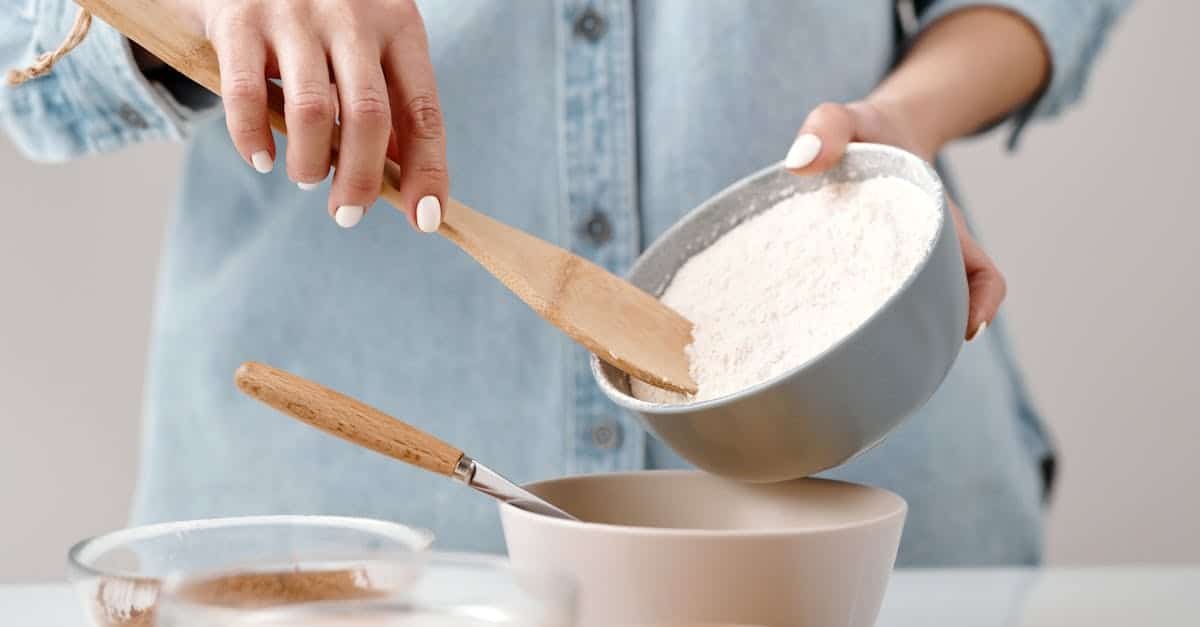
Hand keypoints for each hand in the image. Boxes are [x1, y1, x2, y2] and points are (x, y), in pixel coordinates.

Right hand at [164, 0, 445, 230]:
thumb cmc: (319, 15)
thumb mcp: (367, 42)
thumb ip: (386, 100)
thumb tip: (404, 179)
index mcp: (398, 23)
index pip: (423, 110)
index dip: (428, 170)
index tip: (426, 218)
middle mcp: (352, 15)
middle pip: (370, 116)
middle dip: (360, 179)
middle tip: (346, 213)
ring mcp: (295, 13)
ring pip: (313, 111)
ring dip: (310, 164)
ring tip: (304, 179)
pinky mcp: (239, 18)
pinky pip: (247, 95)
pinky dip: (253, 138)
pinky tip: (261, 159)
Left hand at [783, 101, 1002, 340]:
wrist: (866, 136)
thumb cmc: (866, 131)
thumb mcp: (849, 117)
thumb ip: (828, 126)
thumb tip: (801, 163)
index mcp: (938, 223)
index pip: (980, 272)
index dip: (982, 300)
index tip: (968, 325)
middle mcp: (925, 253)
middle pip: (946, 306)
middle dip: (932, 334)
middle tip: (895, 358)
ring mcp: (894, 269)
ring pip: (910, 315)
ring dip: (894, 338)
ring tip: (858, 361)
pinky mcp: (860, 275)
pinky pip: (870, 308)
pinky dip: (860, 327)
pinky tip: (830, 342)